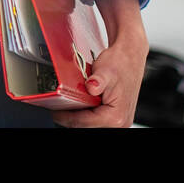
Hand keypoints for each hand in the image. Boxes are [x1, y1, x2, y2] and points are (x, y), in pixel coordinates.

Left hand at [53, 0, 148, 127]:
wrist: (130, 56)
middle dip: (70, 116)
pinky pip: (93, 119)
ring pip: (88, 123)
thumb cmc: (121, 63)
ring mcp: (117, 121)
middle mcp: (119, 122)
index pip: (83, 122)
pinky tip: (77, 102)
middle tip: (56, 106)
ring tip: (66, 103)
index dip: (65, 116)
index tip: (53, 110)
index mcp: (116, 116)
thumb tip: (91, 87)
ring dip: (76, 115)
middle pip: (85, 126)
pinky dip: (83, 112)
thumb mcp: (106, 70)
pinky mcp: (113, 116)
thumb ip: (98, 81)